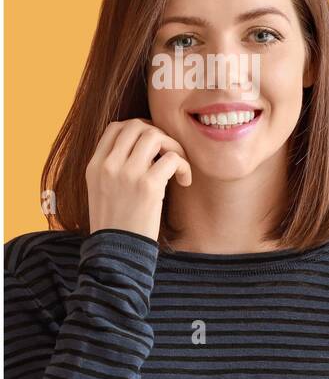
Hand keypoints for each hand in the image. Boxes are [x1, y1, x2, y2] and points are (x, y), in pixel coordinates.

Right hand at [86, 118, 190, 240]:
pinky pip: (172, 159)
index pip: (115, 128)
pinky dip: (184, 166)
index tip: (153, 146)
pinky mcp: (147, 186)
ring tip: (178, 167)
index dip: (139, 129)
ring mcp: (127, 173)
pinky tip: (185, 182)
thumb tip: (142, 150)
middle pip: (136, 126)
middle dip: (159, 135)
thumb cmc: (116, 225)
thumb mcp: (102, 191)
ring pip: (155, 136)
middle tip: (169, 154)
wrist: (116, 252)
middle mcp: (107, 165)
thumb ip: (113, 169)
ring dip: (174, 147)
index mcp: (94, 166)